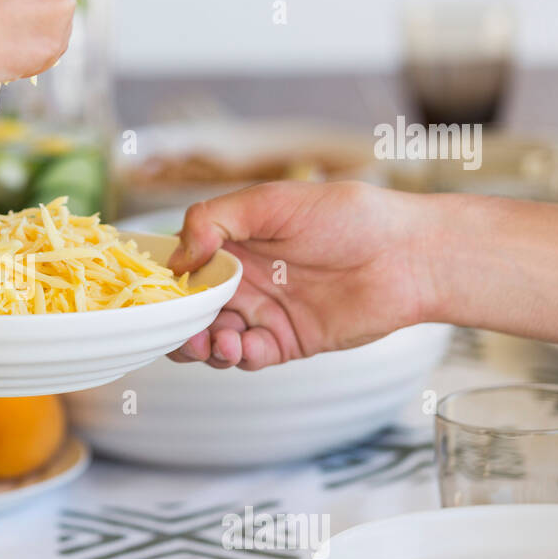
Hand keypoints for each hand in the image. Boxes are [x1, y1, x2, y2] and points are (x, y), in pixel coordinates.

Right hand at [167, 181, 436, 368]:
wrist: (408, 256)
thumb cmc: (348, 217)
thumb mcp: (272, 201)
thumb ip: (216, 220)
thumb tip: (178, 257)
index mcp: (232, 243)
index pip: (181, 267)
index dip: (162, 283)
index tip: (150, 294)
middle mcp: (242, 280)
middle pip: (189, 311)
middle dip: (177, 325)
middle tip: (182, 330)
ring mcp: (263, 312)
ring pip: (212, 339)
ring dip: (203, 346)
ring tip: (216, 341)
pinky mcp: (286, 341)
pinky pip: (249, 357)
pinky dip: (237, 357)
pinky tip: (242, 347)